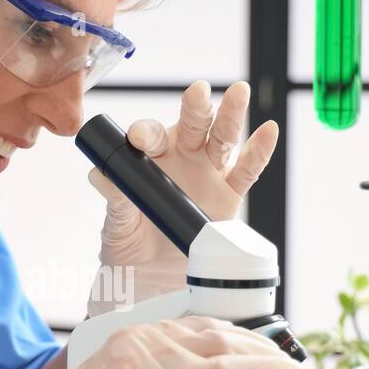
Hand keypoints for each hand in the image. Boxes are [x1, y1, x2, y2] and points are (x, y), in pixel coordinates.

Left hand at [86, 80, 279, 316]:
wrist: (153, 277)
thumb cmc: (130, 243)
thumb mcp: (116, 223)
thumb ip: (115, 198)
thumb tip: (100, 176)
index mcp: (151, 158)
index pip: (152, 136)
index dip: (147, 133)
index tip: (140, 137)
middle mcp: (182, 158)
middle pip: (193, 125)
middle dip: (196, 107)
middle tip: (198, 91)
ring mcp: (209, 174)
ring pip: (223, 139)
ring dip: (231, 115)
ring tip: (239, 93)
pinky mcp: (230, 196)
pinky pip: (247, 171)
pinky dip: (259, 150)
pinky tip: (268, 130)